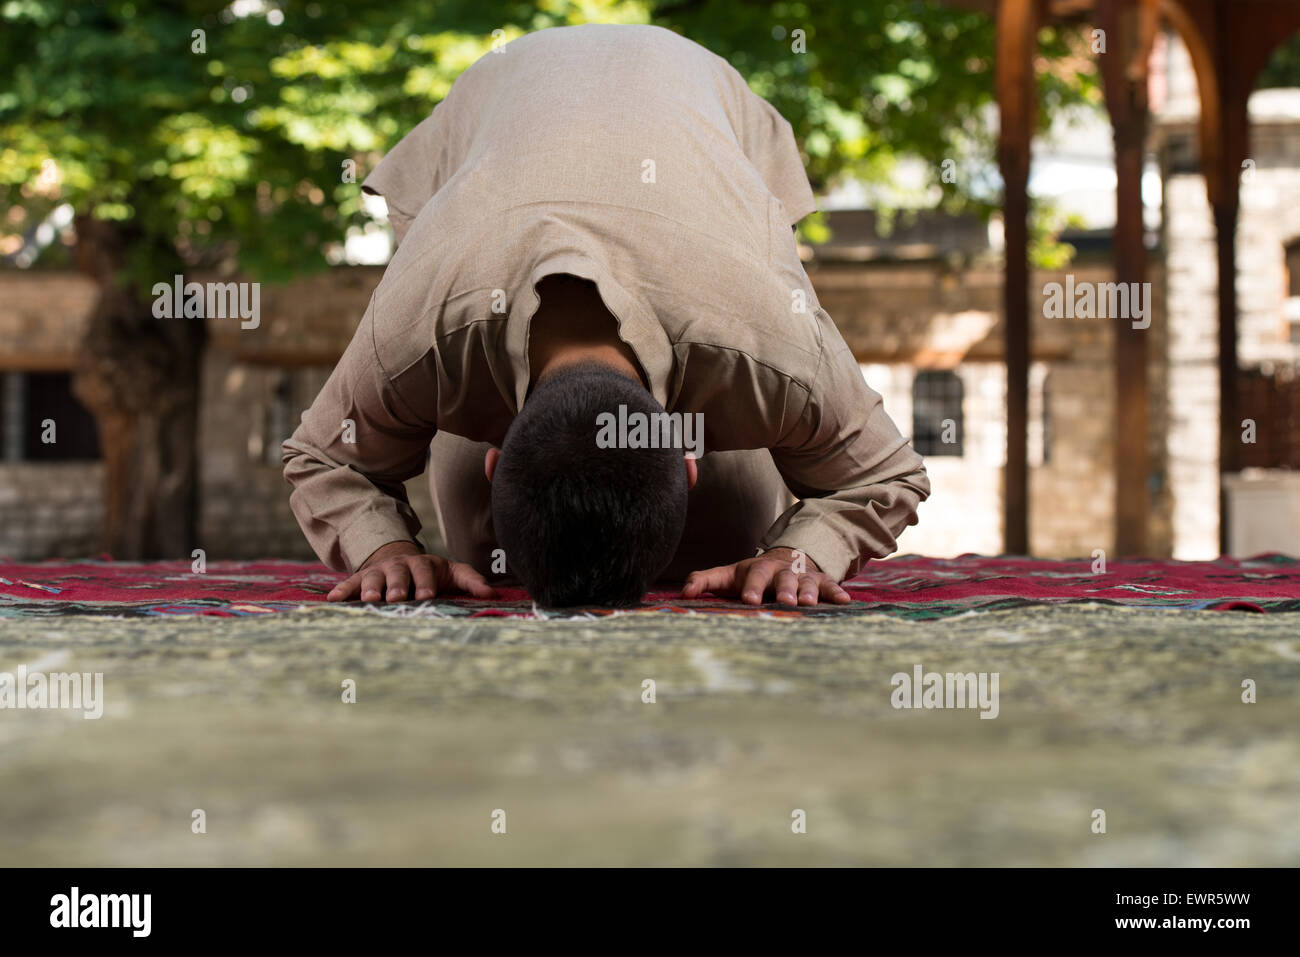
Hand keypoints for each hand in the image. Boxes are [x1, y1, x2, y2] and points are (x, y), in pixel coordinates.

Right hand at [327, 541, 496, 602]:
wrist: (398, 558)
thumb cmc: (430, 574)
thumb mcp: (452, 574)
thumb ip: (471, 582)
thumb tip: (492, 595)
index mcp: (423, 565)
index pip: (426, 571)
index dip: (426, 583)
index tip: (428, 596)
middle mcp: (399, 566)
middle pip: (398, 574)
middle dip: (397, 585)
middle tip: (395, 598)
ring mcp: (379, 572)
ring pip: (374, 578)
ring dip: (370, 588)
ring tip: (368, 600)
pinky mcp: (361, 579)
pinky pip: (350, 584)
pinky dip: (341, 591)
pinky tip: (332, 600)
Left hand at [681, 547, 851, 606]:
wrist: (787, 558)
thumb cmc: (751, 575)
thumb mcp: (728, 575)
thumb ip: (704, 580)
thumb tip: (683, 592)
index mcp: (756, 569)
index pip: (752, 576)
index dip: (750, 587)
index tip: (748, 600)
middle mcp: (780, 570)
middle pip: (782, 578)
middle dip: (782, 589)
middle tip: (783, 601)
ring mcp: (802, 575)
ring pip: (806, 582)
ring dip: (808, 592)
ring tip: (810, 603)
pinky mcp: (820, 581)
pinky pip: (830, 585)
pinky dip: (836, 593)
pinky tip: (845, 602)